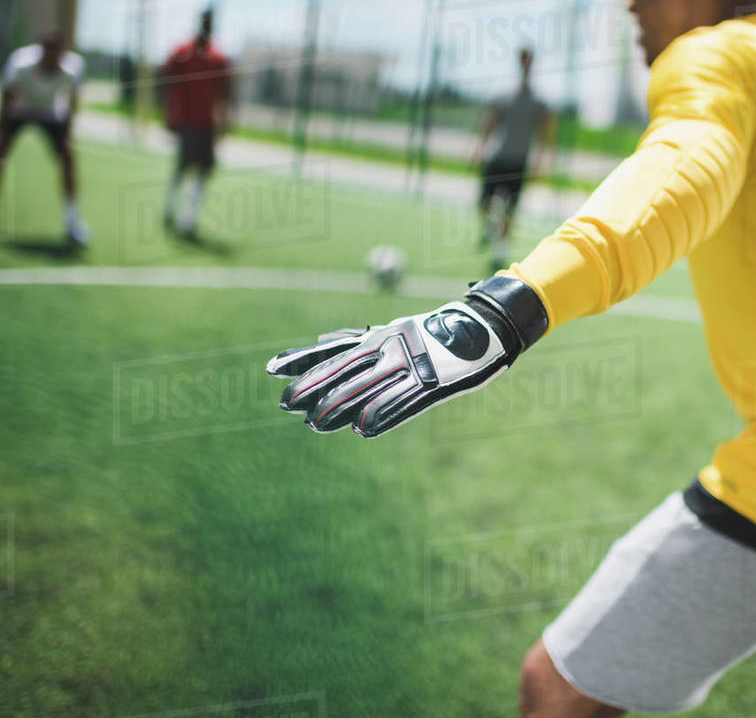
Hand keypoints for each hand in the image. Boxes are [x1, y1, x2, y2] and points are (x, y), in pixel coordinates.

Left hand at [267, 276, 547, 437]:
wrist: (485, 326)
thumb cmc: (438, 333)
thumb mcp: (396, 331)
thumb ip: (362, 341)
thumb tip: (324, 343)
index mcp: (381, 336)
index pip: (334, 349)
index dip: (302, 358)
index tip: (270, 369)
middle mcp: (391, 348)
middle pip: (345, 369)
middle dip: (315, 386)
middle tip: (287, 404)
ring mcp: (412, 365)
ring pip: (370, 387)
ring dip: (341, 406)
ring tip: (316, 424)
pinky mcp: (435, 382)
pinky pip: (406, 402)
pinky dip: (384, 414)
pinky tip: (363, 429)